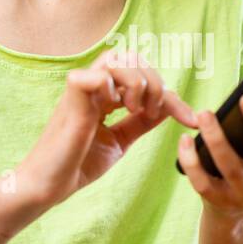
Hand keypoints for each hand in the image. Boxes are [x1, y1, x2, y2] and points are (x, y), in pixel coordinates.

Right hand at [17, 51, 196, 209]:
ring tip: (137, 110)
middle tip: (153, 112)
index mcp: (106, 95)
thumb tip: (168, 108)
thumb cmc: (78, 163)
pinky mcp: (70, 98)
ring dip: (138, 82)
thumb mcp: (120, 140)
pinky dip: (111, 86)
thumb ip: (141, 122)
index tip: (193, 120)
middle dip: (155, 82)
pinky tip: (114, 108)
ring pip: (117, 59)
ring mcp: (82, 90)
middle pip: (132, 57)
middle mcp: (94, 87)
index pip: (144, 78)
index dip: (173, 97)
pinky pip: (94, 74)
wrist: (50, 186)